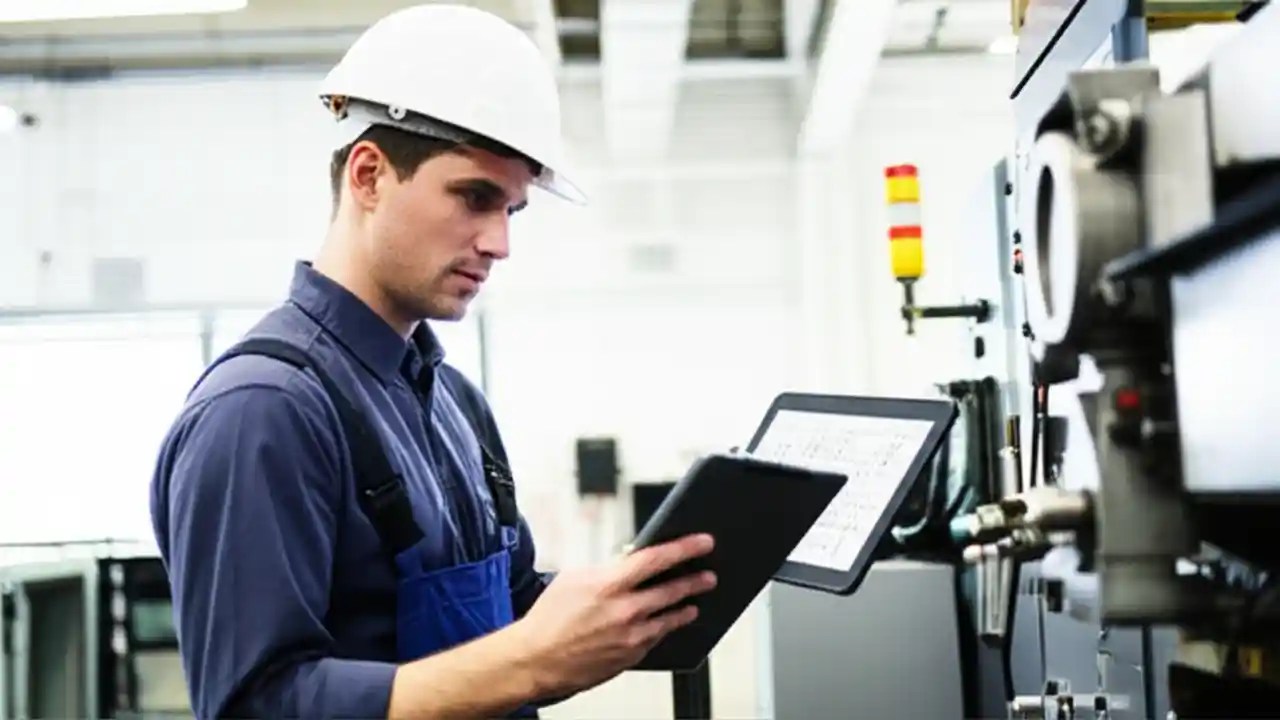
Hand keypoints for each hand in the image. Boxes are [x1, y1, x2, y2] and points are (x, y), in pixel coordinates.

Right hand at [514, 533, 716, 696]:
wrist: (536, 659)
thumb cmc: (549, 618)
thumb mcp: (576, 579)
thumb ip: (608, 568)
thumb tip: (632, 559)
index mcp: (609, 585)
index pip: (657, 559)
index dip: (685, 548)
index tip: (703, 542)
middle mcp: (625, 611)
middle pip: (671, 590)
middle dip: (695, 580)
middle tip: (709, 575)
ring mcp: (630, 637)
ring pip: (669, 618)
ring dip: (685, 608)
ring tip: (694, 602)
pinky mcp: (631, 657)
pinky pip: (655, 639)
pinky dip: (664, 628)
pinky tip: (669, 623)